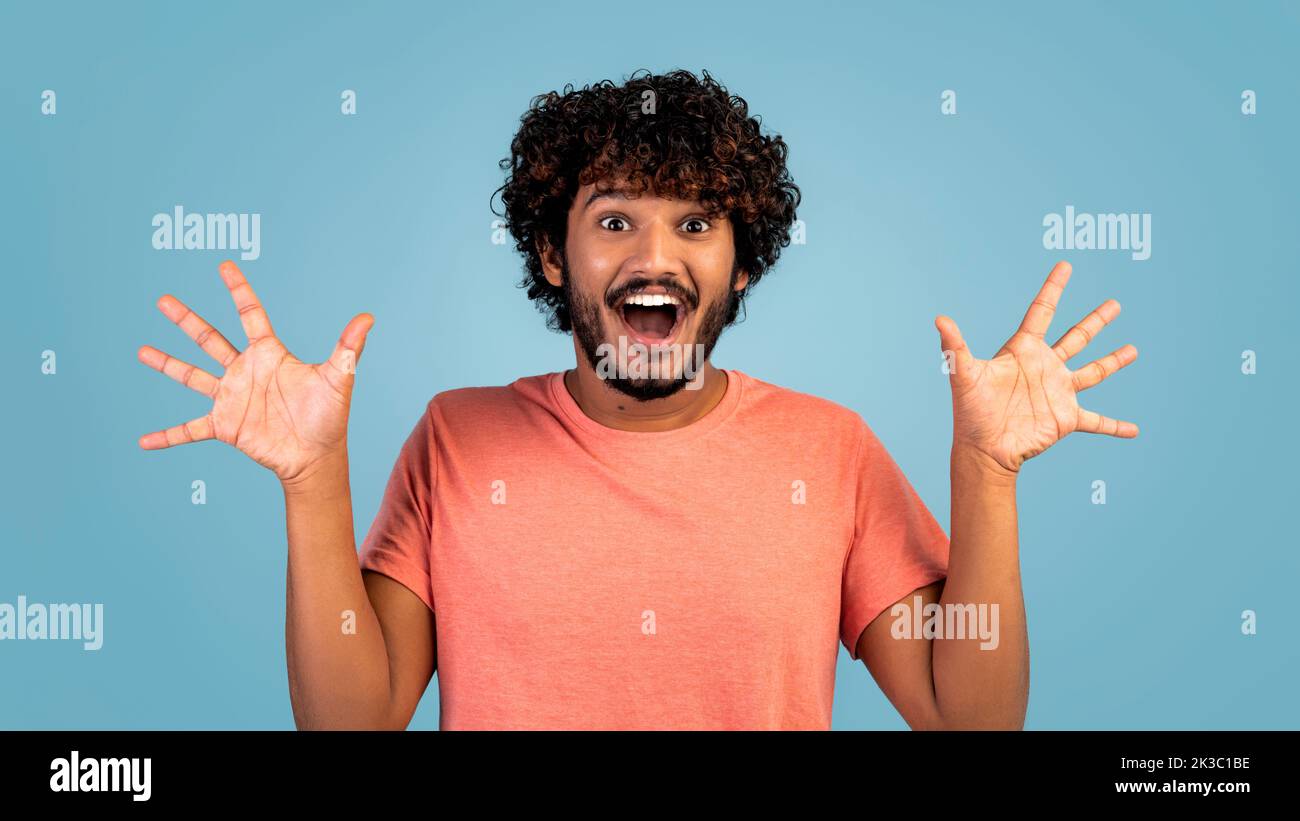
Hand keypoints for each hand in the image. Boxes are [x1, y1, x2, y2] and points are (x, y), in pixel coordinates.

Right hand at [136, 260, 374, 485]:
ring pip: (191, 375)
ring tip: (140, 350)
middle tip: (163, 300)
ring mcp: (231, 398)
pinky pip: (189, 430)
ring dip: (167, 364)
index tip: (224, 266)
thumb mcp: (338, 378)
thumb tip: (368, 317)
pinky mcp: (224, 426)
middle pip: (209, 339)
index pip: (250, 314)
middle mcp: (245, 371)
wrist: (317, 457)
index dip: (238, 290)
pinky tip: (144, 442)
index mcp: (268, 355)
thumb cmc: (329, 416)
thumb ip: (348, 348)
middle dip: (186, 320)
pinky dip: (167, 436)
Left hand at [935, 260, 1137, 476]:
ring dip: (1113, 361)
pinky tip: (1134, 430)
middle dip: (1096, 320)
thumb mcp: (965, 375)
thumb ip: (955, 347)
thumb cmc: (971, 412)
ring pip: (1093, 371)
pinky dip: (1115, 426)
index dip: (1053, 287)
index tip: (1065, 266)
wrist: (983, 450)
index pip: (1041, 311)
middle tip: (1115, 303)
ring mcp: (1058, 392)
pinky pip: (1097, 421)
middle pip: (1076, 337)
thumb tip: (939, 318)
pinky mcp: (1066, 418)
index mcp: (1023, 351)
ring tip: (1133, 350)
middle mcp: (1044, 367)